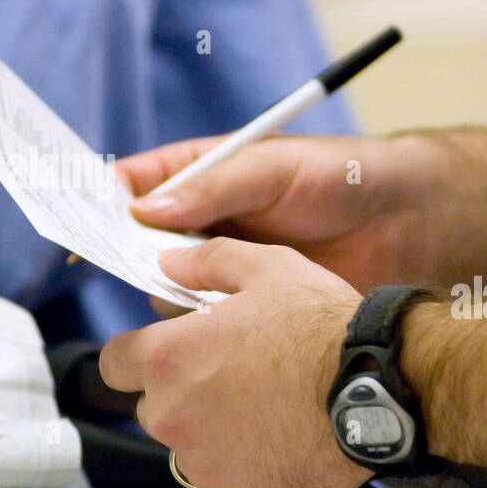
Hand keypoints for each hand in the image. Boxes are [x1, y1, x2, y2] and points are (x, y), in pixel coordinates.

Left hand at [98, 237, 373, 487]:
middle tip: (236, 377)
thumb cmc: (322, 327)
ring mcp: (206, 463)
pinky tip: (287, 438)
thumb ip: (206, 262)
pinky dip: (251, 463)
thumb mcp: (268, 268)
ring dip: (215, 431)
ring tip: (269, 409)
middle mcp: (174, 416)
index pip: (113, 365)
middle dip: (182, 394)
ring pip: (191, 448)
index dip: (140, 356)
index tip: (170, 353)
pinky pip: (232, 479)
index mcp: (169, 359)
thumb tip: (168, 263)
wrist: (378, 390)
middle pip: (152, 409)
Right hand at [119, 133, 447, 295]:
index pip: (137, 183)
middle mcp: (207, 221)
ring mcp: (226, 265)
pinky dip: (203, 319)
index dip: (105, 197)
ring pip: (167, 285)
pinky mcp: (249, 303)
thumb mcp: (275, 169)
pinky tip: (218, 317)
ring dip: (168, 288)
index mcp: (206, 175)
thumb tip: (147, 209)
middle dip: (127, 250)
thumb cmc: (343, 178)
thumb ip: (214, 187)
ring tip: (192, 286)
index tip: (81, 213)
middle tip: (128, 259)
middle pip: (140, 241)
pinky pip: (206, 316)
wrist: (405, 225)